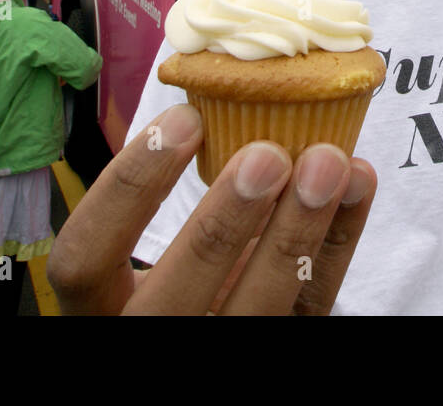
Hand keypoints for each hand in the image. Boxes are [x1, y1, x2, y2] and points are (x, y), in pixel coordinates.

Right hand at [47, 103, 376, 314]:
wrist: (231, 316)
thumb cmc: (193, 268)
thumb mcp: (167, 241)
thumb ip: (189, 187)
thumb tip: (226, 96)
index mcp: (103, 304)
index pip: (83, 257)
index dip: (127, 188)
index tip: (184, 119)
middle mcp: (152, 331)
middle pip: (174, 296)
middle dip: (221, 222)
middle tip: (266, 154)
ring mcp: (220, 346)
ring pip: (256, 307)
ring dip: (297, 228)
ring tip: (330, 161)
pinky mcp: (282, 345)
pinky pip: (315, 299)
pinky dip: (341, 238)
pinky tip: (358, 183)